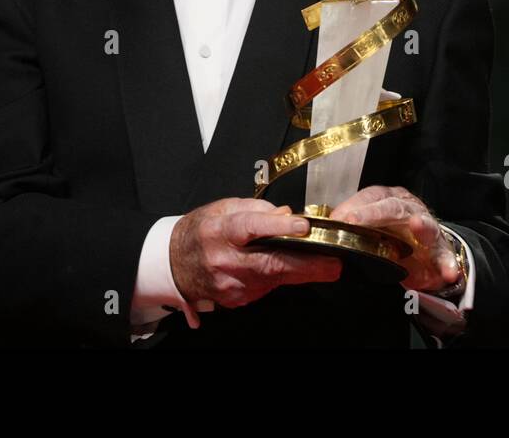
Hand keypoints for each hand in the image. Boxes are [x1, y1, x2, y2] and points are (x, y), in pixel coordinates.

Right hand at [170, 197, 342, 325]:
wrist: (174, 264)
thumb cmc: (200, 231)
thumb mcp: (223, 207)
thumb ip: (257, 208)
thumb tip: (286, 215)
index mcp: (220, 231)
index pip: (251, 227)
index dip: (278, 226)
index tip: (303, 226)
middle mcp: (225, 261)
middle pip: (271, 264)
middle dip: (307, 265)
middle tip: (334, 264)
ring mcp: (232, 285)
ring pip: (274, 278)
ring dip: (298, 270)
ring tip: (319, 261)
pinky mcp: (238, 299)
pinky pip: (267, 287)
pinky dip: (279, 277)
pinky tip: (281, 268)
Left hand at [329, 185, 460, 294]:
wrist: (425, 253)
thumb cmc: (393, 236)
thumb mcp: (371, 230)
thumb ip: (352, 229)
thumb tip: (325, 229)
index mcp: (388, 200)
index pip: (370, 197)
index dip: (353, 207)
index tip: (337, 219)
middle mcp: (409, 208)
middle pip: (391, 207)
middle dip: (372, 214)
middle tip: (354, 221)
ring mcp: (428, 227)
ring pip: (425, 224)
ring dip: (421, 225)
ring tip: (417, 226)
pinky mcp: (442, 249)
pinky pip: (446, 256)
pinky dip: (448, 264)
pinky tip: (448, 273)